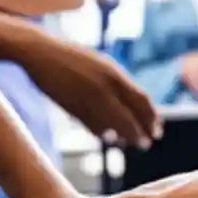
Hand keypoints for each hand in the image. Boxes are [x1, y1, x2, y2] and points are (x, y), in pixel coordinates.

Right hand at [16, 37, 160, 150]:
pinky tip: (106, 137)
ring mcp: (88, 98)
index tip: (156, 128)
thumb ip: (115, 82)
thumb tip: (132, 103)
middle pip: (131, 117)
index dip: (151, 117)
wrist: (40, 52)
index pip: (141, 99)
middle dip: (141, 133)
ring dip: (124, 137)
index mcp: (114, 73)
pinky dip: (102, 134)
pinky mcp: (72, 107)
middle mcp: (104, 86)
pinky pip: (92, 126)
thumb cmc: (71, 57)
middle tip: (146, 143)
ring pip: (112, 126)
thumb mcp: (99, 64)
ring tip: (130, 144)